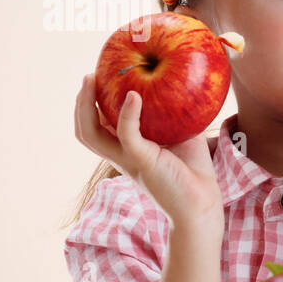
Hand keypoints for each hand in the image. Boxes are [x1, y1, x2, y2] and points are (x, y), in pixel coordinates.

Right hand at [74, 74, 223, 227]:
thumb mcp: (181, 134)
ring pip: (91, 134)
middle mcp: (120, 156)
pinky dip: (127, 114)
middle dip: (80, 103)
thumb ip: (173, 113)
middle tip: (88, 77)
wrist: (202, 204)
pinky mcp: (142, 162)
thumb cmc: (193, 170)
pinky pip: (127, 135)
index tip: (98, 78)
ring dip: (87, 106)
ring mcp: (128, 160)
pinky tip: (133, 96)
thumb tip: (179, 84)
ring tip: (94, 81)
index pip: (97, 127)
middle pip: (85, 130)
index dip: (90, 104)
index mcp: (125, 149)